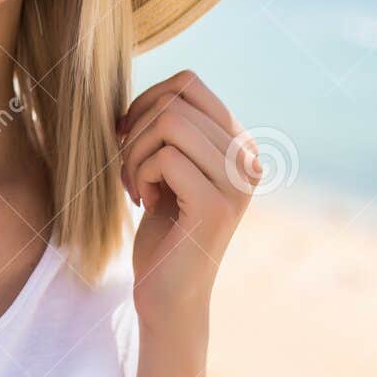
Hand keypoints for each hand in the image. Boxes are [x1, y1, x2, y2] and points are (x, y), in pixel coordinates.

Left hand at [118, 69, 261, 335]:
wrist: (168, 294)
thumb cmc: (163, 229)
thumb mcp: (169, 168)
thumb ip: (171, 129)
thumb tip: (150, 92)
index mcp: (238, 143)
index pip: (188, 82)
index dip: (145, 100)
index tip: (128, 136)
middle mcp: (248, 158)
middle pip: (175, 99)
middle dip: (135, 129)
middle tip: (129, 169)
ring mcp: (238, 182)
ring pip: (170, 122)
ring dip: (135, 152)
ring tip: (135, 185)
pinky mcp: (217, 205)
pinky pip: (165, 157)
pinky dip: (140, 174)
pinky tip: (144, 202)